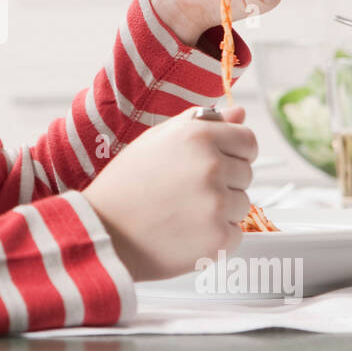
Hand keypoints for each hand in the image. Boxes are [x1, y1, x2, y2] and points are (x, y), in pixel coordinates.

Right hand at [82, 104, 256, 281]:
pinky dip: (216, 236)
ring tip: (182, 212)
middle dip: (225, 182)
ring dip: (221, 210)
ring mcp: (217, 203)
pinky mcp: (219, 238)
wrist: (103, 232)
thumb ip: (203, 122)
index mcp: (198, 136)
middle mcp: (212, 166)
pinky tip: (185, 231)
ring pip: (242, 204)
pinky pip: (235, 233)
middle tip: (186, 191)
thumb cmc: (126, 186)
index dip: (233, 153)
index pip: (248, 140)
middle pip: (246, 173)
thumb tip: (240, 113)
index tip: (214, 165)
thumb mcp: (157, 140)